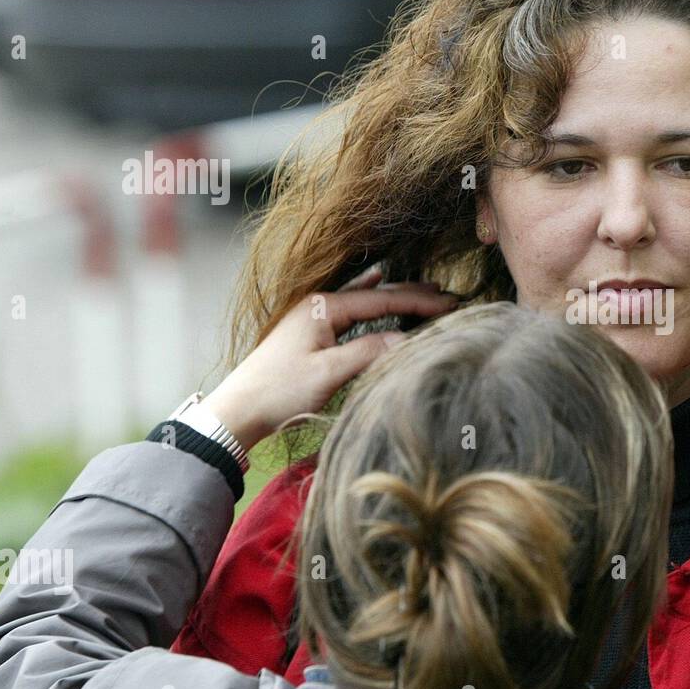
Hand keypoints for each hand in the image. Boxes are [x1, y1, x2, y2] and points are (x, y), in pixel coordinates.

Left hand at [199, 267, 457, 450]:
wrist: (239, 409)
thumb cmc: (279, 391)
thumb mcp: (328, 372)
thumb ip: (368, 351)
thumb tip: (405, 338)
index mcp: (323, 308)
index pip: (382, 300)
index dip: (419, 302)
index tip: (450, 304)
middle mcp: (318, 305)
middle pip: (375, 295)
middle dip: (413, 295)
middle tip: (448, 296)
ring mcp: (312, 316)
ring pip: (364, 299)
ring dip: (395, 294)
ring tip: (425, 288)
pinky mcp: (310, 331)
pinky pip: (349, 307)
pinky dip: (369, 296)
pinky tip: (375, 279)